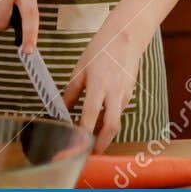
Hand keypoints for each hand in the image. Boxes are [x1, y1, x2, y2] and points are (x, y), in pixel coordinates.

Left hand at [62, 27, 145, 150]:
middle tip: (88, 155)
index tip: (73, 148)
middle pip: (111, 126)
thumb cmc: (101, 50)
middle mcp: (114, 92)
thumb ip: (71, 93)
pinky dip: (108, 121)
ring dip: (104, 135)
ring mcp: (125, 94)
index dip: (82, 134)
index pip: (90, 116)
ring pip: (116, 121)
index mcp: (99, 84)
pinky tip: (99, 122)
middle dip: (101, 145)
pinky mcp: (130, 94)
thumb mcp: (80, 69)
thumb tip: (60, 113)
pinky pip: (118, 112)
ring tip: (90, 143)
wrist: (126, 37)